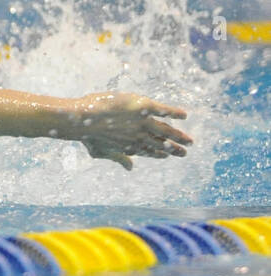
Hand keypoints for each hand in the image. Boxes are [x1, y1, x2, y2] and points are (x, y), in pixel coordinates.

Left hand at [70, 92, 190, 169]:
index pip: (148, 152)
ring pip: (166, 131)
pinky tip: (184, 115)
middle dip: (174, 149)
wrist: (83, 119)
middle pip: (161, 144)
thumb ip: (117, 159)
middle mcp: (140, 137)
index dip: (158, 154)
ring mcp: (143, 122)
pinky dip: (174, 113)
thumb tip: (130, 168)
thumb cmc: (87, 136)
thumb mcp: (100, 151)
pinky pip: (164, 110)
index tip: (166, 156)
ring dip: (179, 136)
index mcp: (130, 147)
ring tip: (190, 141)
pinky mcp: (144, 107)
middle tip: (185, 153)